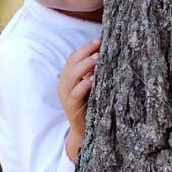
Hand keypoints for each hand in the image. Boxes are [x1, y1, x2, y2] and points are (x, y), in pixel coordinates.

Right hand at [57, 39, 100, 161]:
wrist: (84, 131)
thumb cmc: (91, 105)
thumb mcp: (92, 86)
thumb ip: (94, 72)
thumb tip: (107, 54)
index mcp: (68, 77)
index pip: (73, 57)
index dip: (85, 48)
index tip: (99, 40)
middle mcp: (64, 84)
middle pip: (72, 63)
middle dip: (85, 52)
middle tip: (99, 45)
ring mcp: (66, 95)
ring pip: (72, 76)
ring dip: (85, 66)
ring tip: (98, 58)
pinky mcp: (71, 107)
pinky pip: (76, 93)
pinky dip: (84, 85)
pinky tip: (93, 79)